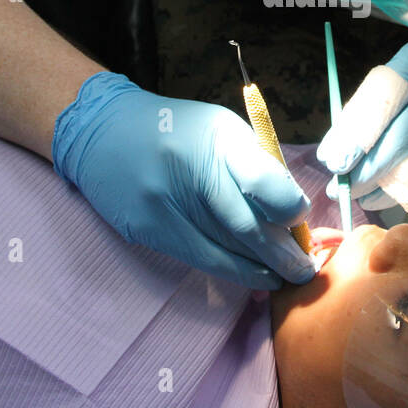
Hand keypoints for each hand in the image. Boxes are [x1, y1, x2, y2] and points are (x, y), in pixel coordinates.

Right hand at [53, 71, 314, 288]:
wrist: (103, 131)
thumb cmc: (178, 131)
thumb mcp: (221, 130)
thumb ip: (256, 165)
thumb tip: (294, 215)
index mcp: (216, 136)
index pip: (261, 179)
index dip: (288, 208)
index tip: (300, 221)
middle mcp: (188, 168)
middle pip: (245, 225)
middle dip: (282, 254)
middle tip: (305, 270)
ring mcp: (162, 202)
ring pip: (223, 251)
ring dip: (259, 270)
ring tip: (283, 278)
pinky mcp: (144, 228)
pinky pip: (197, 258)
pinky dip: (230, 271)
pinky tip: (251, 276)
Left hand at [317, 36, 407, 204]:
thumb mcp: (392, 78)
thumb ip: (365, 110)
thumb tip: (334, 156)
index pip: (387, 101)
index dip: (360, 137)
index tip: (335, 164)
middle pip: (406, 138)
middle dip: (370, 169)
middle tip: (342, 189)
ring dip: (387, 185)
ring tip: (362, 196)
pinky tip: (392, 191)